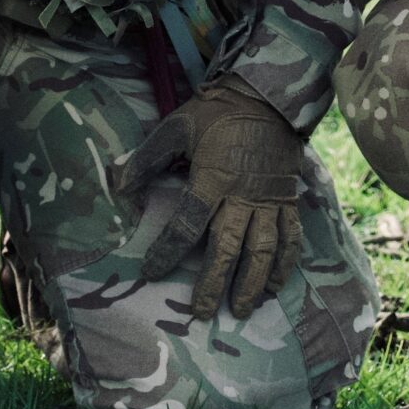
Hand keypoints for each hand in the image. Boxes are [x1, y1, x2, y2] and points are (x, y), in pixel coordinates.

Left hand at [117, 77, 305, 319]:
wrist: (268, 96)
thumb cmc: (217, 112)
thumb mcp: (177, 126)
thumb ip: (147, 157)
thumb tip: (117, 183)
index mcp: (213, 178)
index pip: (186, 224)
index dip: (167, 251)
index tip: (151, 272)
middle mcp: (242, 195)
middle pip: (227, 247)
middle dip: (214, 282)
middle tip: (203, 312)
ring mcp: (269, 199)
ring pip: (263, 249)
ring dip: (253, 282)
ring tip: (243, 309)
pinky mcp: (289, 199)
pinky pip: (291, 236)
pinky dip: (285, 263)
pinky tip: (277, 285)